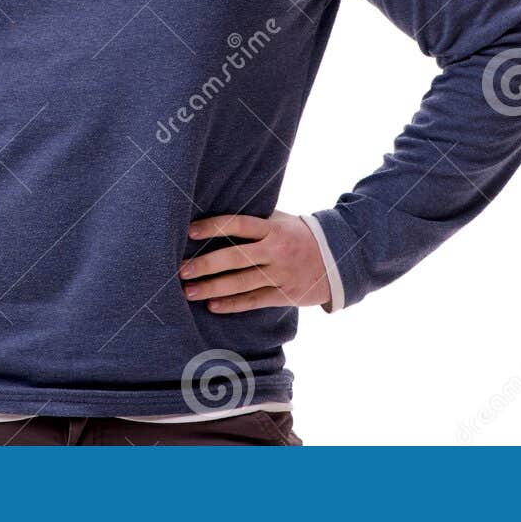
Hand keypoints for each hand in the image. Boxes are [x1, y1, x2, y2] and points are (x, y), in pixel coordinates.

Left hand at [180, 209, 330, 312]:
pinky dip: (233, 304)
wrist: (339, 258)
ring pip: (242, 283)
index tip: (190, 231)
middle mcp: (276, 250)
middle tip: (181, 270)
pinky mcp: (285, 294)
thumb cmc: (298, 235)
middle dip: (206, 264)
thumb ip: (254, 221)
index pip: (239, 224)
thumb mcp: (280, 221)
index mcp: (272, 228)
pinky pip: (254, 301)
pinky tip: (213, 305)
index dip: (214, 227)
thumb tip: (215, 216)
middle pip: (236, 257)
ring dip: (213, 288)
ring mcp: (281, 274)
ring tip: (189, 291)